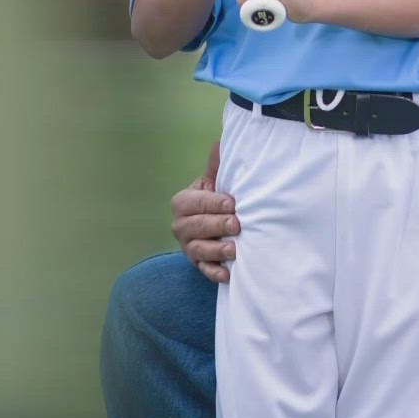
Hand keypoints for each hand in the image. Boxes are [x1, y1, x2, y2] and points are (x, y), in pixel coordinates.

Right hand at [171, 140, 238, 282]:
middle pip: (198, 226)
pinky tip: (228, 274)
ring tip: (235, 250)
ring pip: (199, 250)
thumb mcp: (214, 181)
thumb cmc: (215, 199)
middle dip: (218, 225)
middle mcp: (181, 226)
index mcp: (183, 203)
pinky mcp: (197, 264)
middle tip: (237, 225)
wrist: (212, 223)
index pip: (197, 202)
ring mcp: (188, 247)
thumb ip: (217, 166)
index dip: (215, 202)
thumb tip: (221, 143)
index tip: (233, 203)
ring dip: (217, 251)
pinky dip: (215, 273)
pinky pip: (204, 271)